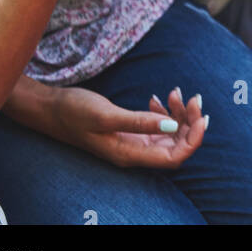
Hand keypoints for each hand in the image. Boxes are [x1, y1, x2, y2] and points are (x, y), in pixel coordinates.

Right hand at [47, 85, 205, 169]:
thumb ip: (138, 122)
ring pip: (168, 133)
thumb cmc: (73, 112)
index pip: (175, 157)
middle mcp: (134, 152)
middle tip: (194, 97)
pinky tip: (157, 98)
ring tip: (176, 92)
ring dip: (178, 114)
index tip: (202, 117)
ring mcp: (132, 142)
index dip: (193, 140)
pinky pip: (156, 126)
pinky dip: (163, 112)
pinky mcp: (128, 131)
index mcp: (130, 154)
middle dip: (190, 122)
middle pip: (176, 145)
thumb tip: (171, 125)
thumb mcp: (106, 115)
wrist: (49, 108)